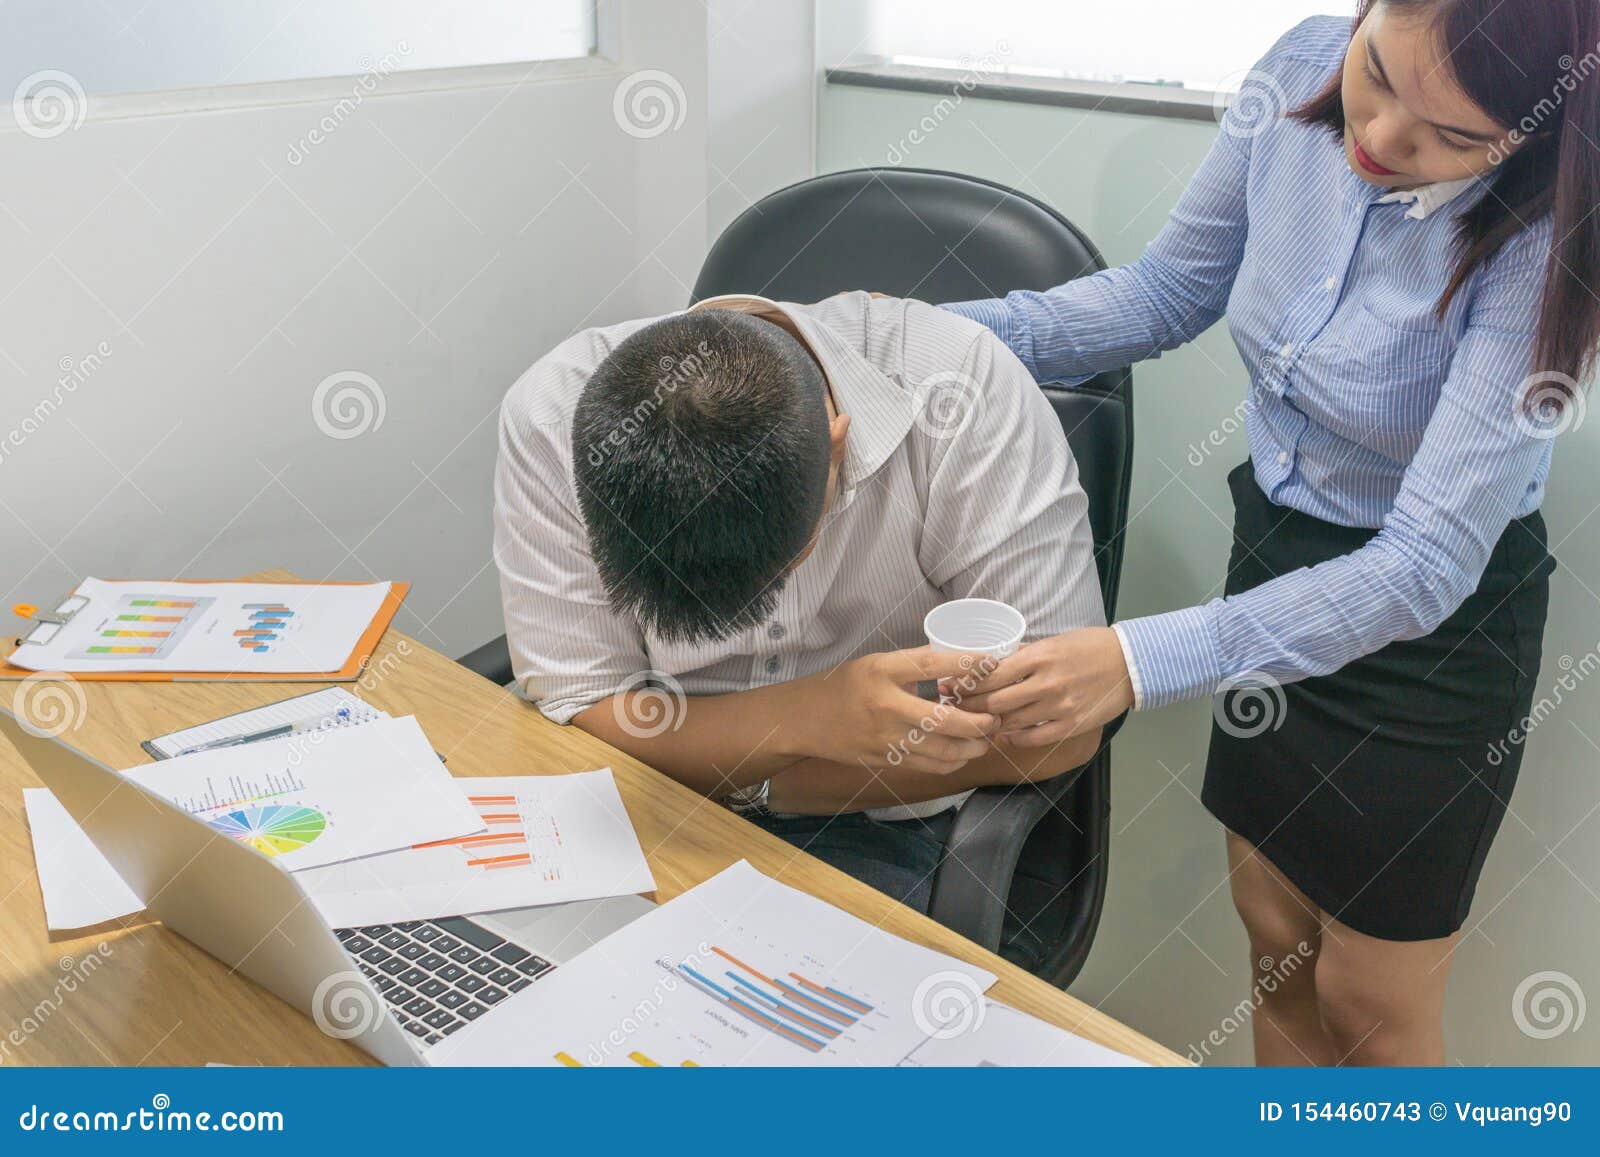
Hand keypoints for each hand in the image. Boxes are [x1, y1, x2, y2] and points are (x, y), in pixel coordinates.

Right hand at [791, 647, 999, 773]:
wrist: (804, 719)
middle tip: (996, 718)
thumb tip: (958, 660)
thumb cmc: (843, 686)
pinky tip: (962, 753)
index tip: (992, 663)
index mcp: (882, 671)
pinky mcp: (884, 759)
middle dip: (978, 722)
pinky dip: (951, 761)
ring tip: (987, 739)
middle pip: (944, 719)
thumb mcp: (875, 662)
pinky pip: (927, 765)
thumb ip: (914, 663)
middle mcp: (884, 705)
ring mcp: (884, 737)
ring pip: (940, 749)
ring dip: (971, 747)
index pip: (931, 664)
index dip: (966, 664)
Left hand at [955, 627, 1133, 746]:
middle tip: (955, 709)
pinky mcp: (1072, 724)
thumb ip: (1025, 656)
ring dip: (990, 724)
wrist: (1130, 663)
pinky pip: (1036, 737)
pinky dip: (1016, 738)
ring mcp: (1060, 706)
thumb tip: (991, 666)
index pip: (991, 674)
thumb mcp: (1054, 642)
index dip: (967, 684)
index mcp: (1039, 656)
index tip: (952, 687)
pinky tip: (1005, 735)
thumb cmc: (1090, 647)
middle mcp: (1047, 682)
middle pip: (995, 701)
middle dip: (971, 707)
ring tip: (975, 724)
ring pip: (1012, 721)